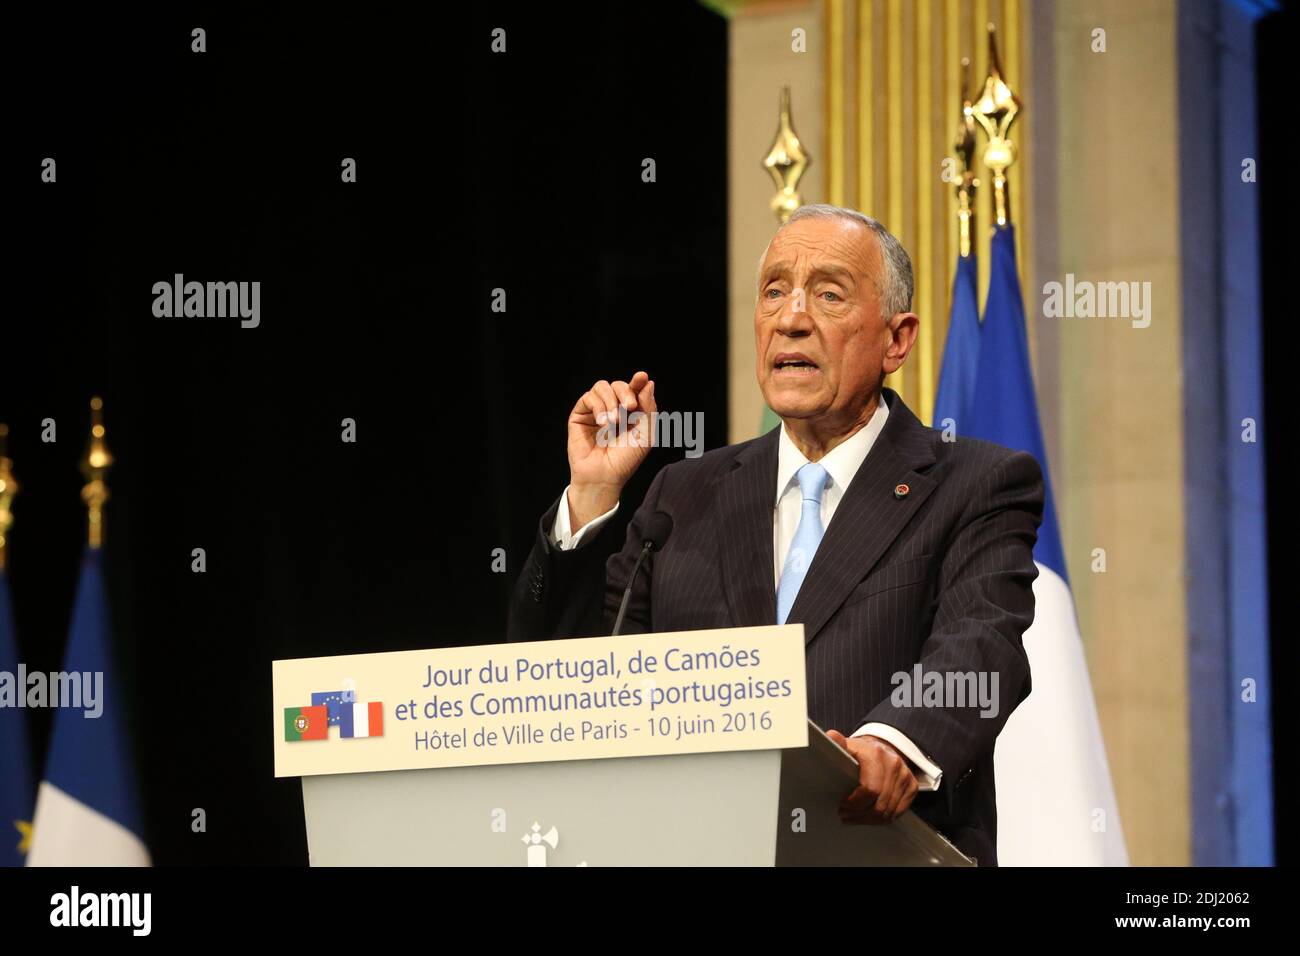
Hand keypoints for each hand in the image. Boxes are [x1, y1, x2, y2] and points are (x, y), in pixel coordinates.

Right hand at [567, 371, 656, 526]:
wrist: (605, 476)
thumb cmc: (625, 460)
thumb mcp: (645, 434)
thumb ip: (648, 408)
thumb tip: (648, 383)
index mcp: (630, 412)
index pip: (633, 390)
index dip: (638, 381)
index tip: (642, 377)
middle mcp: (612, 409)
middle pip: (618, 385)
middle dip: (626, 392)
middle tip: (630, 406)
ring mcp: (595, 411)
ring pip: (602, 387)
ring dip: (611, 401)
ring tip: (614, 422)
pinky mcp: (580, 415)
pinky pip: (588, 397)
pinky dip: (598, 406)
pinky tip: (603, 422)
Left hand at [826, 729, 918, 824]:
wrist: (882, 747)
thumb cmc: (861, 751)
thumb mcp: (847, 746)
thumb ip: (837, 743)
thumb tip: (831, 736)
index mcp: (876, 754)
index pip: (870, 789)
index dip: (854, 802)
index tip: (842, 803)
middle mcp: (893, 764)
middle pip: (878, 805)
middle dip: (858, 814)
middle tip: (845, 814)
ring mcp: (905, 775)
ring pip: (888, 812)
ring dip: (868, 820)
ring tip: (854, 817)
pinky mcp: (912, 786)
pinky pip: (898, 812)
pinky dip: (882, 819)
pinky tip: (869, 816)